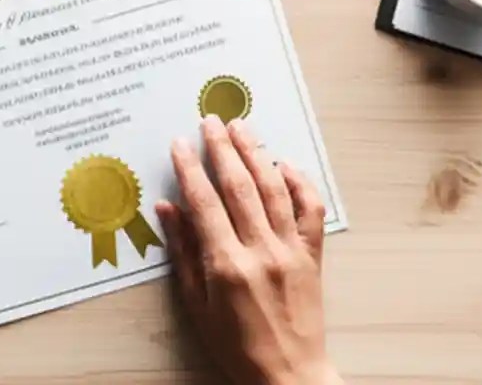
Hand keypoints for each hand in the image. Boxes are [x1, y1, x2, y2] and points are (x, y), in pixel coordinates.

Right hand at [156, 118, 339, 384]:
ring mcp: (290, 251)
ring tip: (242, 127)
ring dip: (256, 153)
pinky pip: (311, 210)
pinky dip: (300, 183)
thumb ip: (182, 253)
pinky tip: (285, 164)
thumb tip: (168, 208)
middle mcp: (260, 251)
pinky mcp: (313, 256)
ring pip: (273, 189)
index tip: (179, 143)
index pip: (204, 202)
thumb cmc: (236, 347)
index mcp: (226, 265)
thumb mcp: (195, 305)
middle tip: (209, 121)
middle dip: (222, 148)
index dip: (189, 168)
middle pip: (239, 186)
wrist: (289, 376)